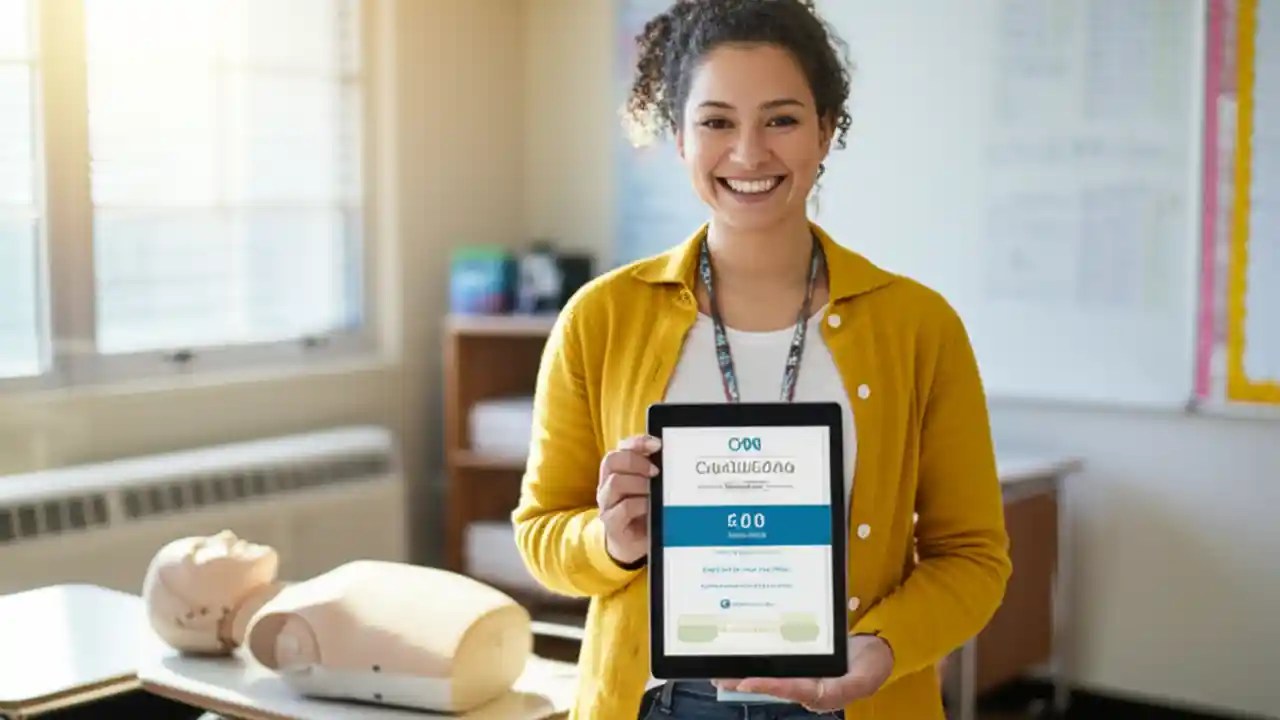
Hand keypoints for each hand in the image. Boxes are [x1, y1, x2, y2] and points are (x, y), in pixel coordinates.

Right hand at [597, 434, 659, 565]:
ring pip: (615, 482)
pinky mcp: (611, 523)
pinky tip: (650, 506)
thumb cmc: (643, 511)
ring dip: (638, 483)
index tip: (658, 445)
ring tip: (653, 490)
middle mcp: (607, 484)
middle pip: (612, 460)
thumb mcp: (650, 489)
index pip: (622, 447)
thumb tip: (674, 458)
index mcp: (617, 470)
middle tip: (656, 471)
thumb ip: (654, 473)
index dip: (638, 442)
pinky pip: (622, 508)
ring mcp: (607, 503)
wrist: (631, 543)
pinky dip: (639, 504)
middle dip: (636, 461)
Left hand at [715, 634, 893, 712]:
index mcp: (823, 691)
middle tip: (720, 678)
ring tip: (721, 674)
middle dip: (745, 683)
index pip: (790, 688)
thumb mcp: (865, 677)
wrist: (878, 653)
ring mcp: (804, 678)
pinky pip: (777, 669)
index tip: (746, 683)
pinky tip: (742, 664)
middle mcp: (809, 687)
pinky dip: (759, 667)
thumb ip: (847, 686)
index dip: (767, 686)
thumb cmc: (872, 665)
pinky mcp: (802, 668)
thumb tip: (820, 692)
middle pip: (773, 685)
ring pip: (770, 678)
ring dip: (746, 676)